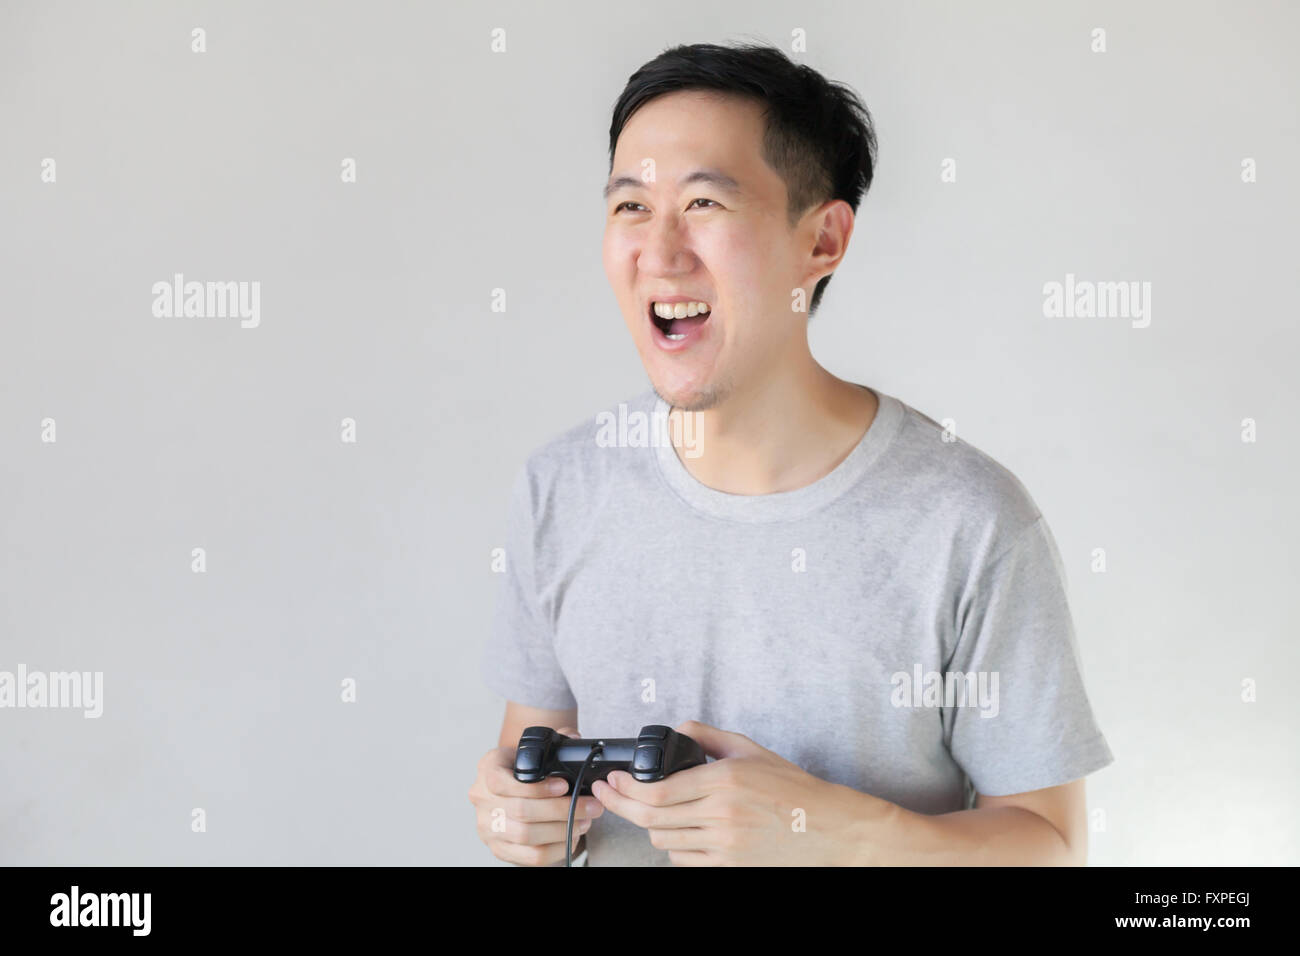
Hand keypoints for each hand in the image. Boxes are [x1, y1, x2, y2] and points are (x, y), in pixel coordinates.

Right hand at [467, 725, 604, 865]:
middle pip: (520, 811)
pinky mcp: (499, 848)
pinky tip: (571, 838)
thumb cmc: (525, 767)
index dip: (535, 788)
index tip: (564, 786)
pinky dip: (555, 850)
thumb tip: (575, 739)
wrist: (512, 786)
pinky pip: (529, 856)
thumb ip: (557, 739)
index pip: (501, 781)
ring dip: (561, 831)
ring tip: (584, 822)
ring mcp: (487, 826)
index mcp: (488, 768)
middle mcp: (482, 798)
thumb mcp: (535, 747)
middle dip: (561, 810)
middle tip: (589, 807)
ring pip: (526, 836)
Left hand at [590, 720, 867, 865]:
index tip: (613, 780)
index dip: (625, 788)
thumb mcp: (752, 751)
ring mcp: (725, 845)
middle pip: (652, 819)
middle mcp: (721, 814)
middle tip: (608, 795)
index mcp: (724, 780)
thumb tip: (678, 729)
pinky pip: (684, 861)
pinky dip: (674, 846)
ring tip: (650, 812)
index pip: (657, 791)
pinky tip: (679, 832)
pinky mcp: (730, 867)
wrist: (829, 830)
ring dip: (651, 827)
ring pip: (664, 841)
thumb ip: (709, 737)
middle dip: (621, 806)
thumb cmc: (793, 790)